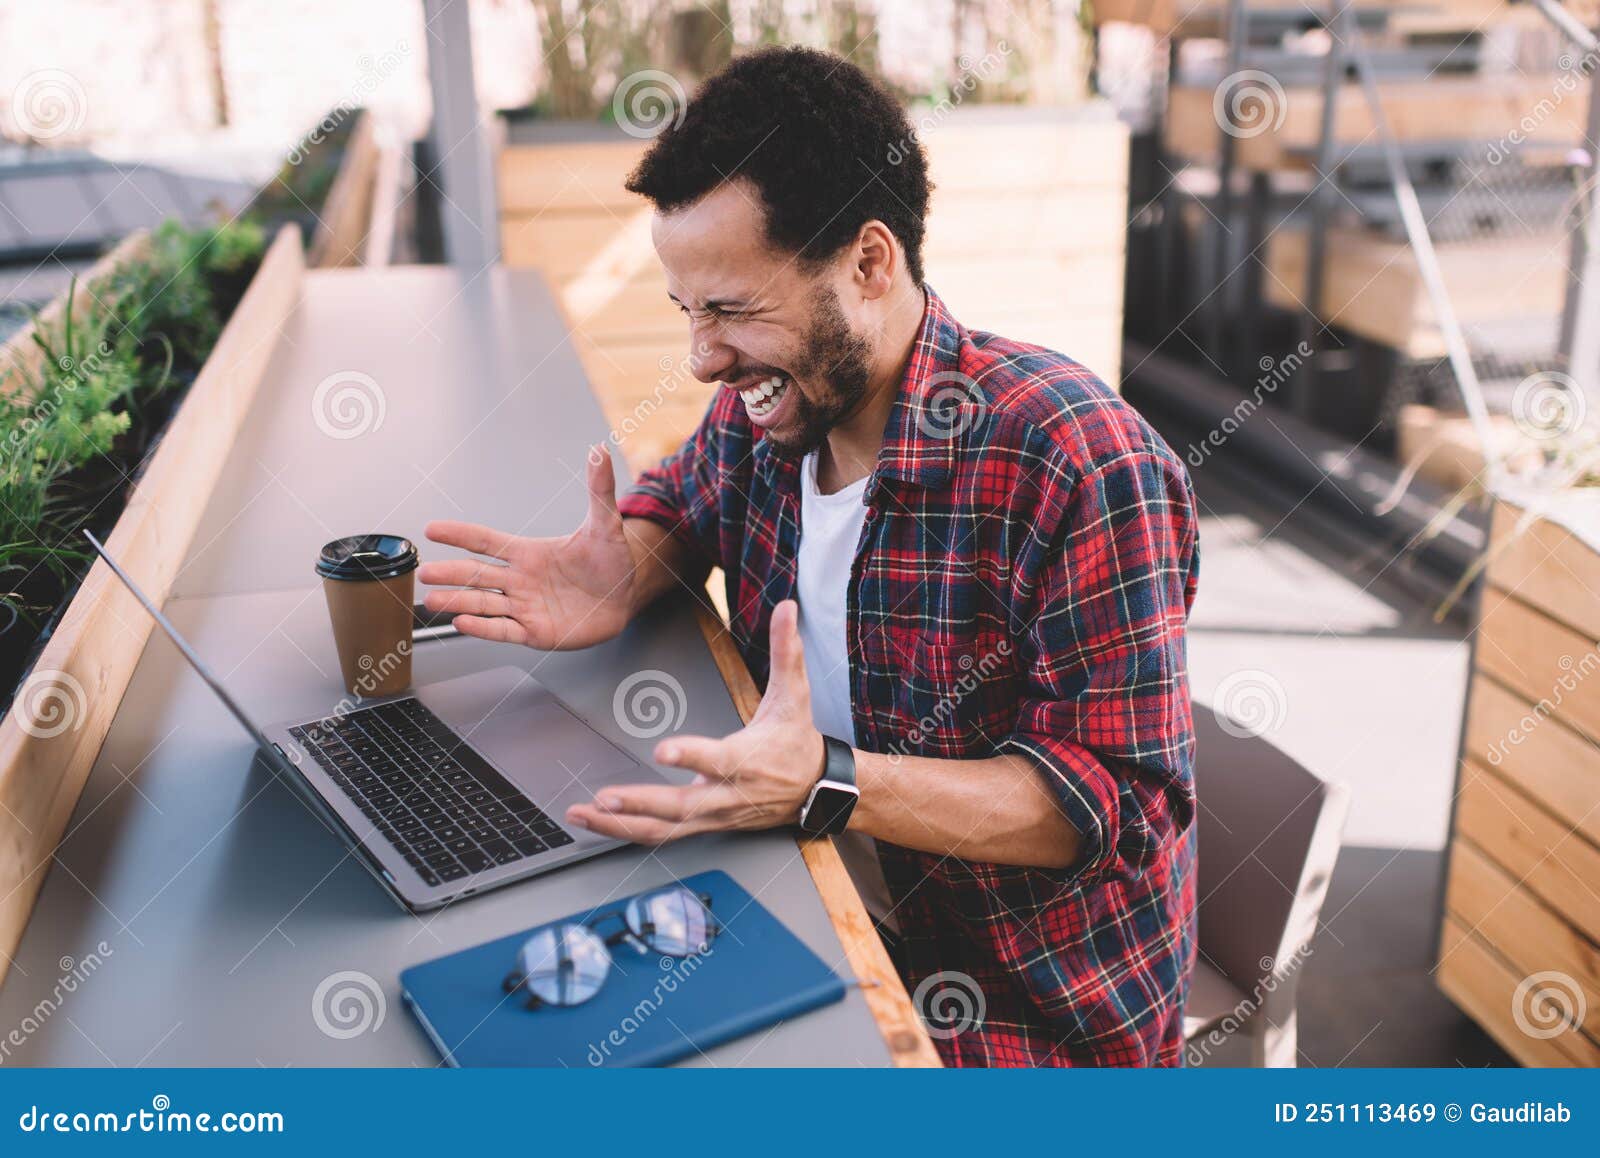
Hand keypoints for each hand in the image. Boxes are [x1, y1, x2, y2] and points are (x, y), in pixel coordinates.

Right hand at [419, 444, 637, 649]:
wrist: (626, 596)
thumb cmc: (610, 562)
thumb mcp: (605, 525)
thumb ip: (598, 490)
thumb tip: (598, 451)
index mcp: (528, 553)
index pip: (486, 541)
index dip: (460, 535)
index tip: (432, 529)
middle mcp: (520, 580)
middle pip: (477, 575)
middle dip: (451, 574)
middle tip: (425, 572)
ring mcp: (525, 607)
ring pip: (483, 603)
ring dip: (457, 601)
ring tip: (432, 601)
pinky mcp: (536, 632)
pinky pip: (504, 630)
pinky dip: (483, 627)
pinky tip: (463, 623)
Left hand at [566, 600, 827, 842]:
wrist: (814, 790)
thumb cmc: (796, 741)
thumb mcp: (794, 694)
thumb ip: (787, 650)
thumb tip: (787, 608)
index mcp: (746, 759)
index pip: (717, 759)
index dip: (691, 755)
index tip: (663, 750)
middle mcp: (727, 794)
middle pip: (682, 805)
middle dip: (642, 803)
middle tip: (605, 797)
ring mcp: (713, 815)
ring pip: (665, 829)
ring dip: (621, 825)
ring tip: (584, 813)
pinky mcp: (703, 825)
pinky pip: (662, 835)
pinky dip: (626, 831)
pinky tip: (598, 822)